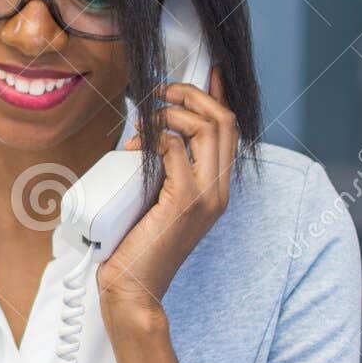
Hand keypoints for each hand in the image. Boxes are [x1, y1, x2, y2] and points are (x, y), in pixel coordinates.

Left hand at [98, 65, 236, 326]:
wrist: (133, 290)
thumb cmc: (136, 249)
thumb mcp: (153, 201)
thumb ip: (159, 172)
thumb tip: (143, 139)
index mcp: (215, 189)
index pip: (229, 131)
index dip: (217, 96)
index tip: (206, 72)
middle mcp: (218, 191)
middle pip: (223, 120)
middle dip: (191, 94)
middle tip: (160, 92)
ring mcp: (205, 197)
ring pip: (206, 128)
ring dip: (172, 111)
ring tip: (146, 118)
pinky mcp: (182, 202)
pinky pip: (175, 150)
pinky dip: (154, 139)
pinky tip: (135, 149)